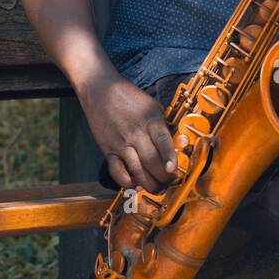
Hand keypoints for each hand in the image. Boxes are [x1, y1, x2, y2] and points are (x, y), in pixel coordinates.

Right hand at [78, 71, 188, 192]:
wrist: (100, 90)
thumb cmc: (129, 98)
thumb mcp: (152, 106)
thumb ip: (163, 125)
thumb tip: (178, 144)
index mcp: (150, 119)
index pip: (163, 142)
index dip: (169, 158)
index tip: (174, 170)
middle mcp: (136, 132)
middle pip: (151, 161)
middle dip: (164, 177)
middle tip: (171, 182)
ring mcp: (121, 143)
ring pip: (137, 170)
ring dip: (149, 184)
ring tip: (158, 188)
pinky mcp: (108, 150)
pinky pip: (117, 172)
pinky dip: (126, 182)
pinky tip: (135, 184)